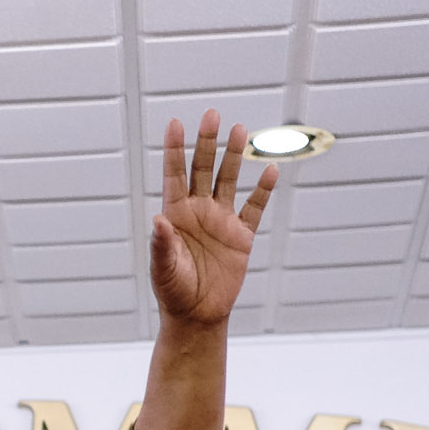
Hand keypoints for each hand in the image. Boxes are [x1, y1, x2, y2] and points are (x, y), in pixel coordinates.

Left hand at [150, 109, 275, 328]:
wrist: (197, 314)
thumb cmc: (173, 291)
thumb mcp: (163, 268)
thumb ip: (161, 244)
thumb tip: (159, 221)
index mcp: (175, 214)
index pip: (174, 174)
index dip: (174, 149)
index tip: (174, 123)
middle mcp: (198, 211)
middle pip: (203, 169)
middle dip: (207, 142)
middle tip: (212, 114)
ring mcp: (221, 221)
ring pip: (228, 180)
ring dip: (234, 156)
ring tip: (239, 129)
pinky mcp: (241, 236)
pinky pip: (254, 208)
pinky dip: (262, 191)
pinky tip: (270, 170)